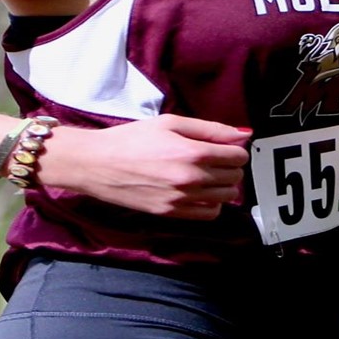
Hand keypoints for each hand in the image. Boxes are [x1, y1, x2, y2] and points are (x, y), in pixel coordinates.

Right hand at [39, 114, 249, 219]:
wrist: (97, 164)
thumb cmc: (131, 139)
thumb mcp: (170, 123)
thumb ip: (210, 129)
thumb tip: (241, 134)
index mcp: (192, 153)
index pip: (237, 156)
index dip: (236, 149)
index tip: (226, 147)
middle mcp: (191, 179)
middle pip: (235, 177)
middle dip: (231, 167)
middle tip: (216, 159)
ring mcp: (182, 199)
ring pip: (226, 197)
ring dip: (225, 185)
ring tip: (209, 175)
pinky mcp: (171, 213)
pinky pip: (209, 214)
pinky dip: (212, 204)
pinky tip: (200, 192)